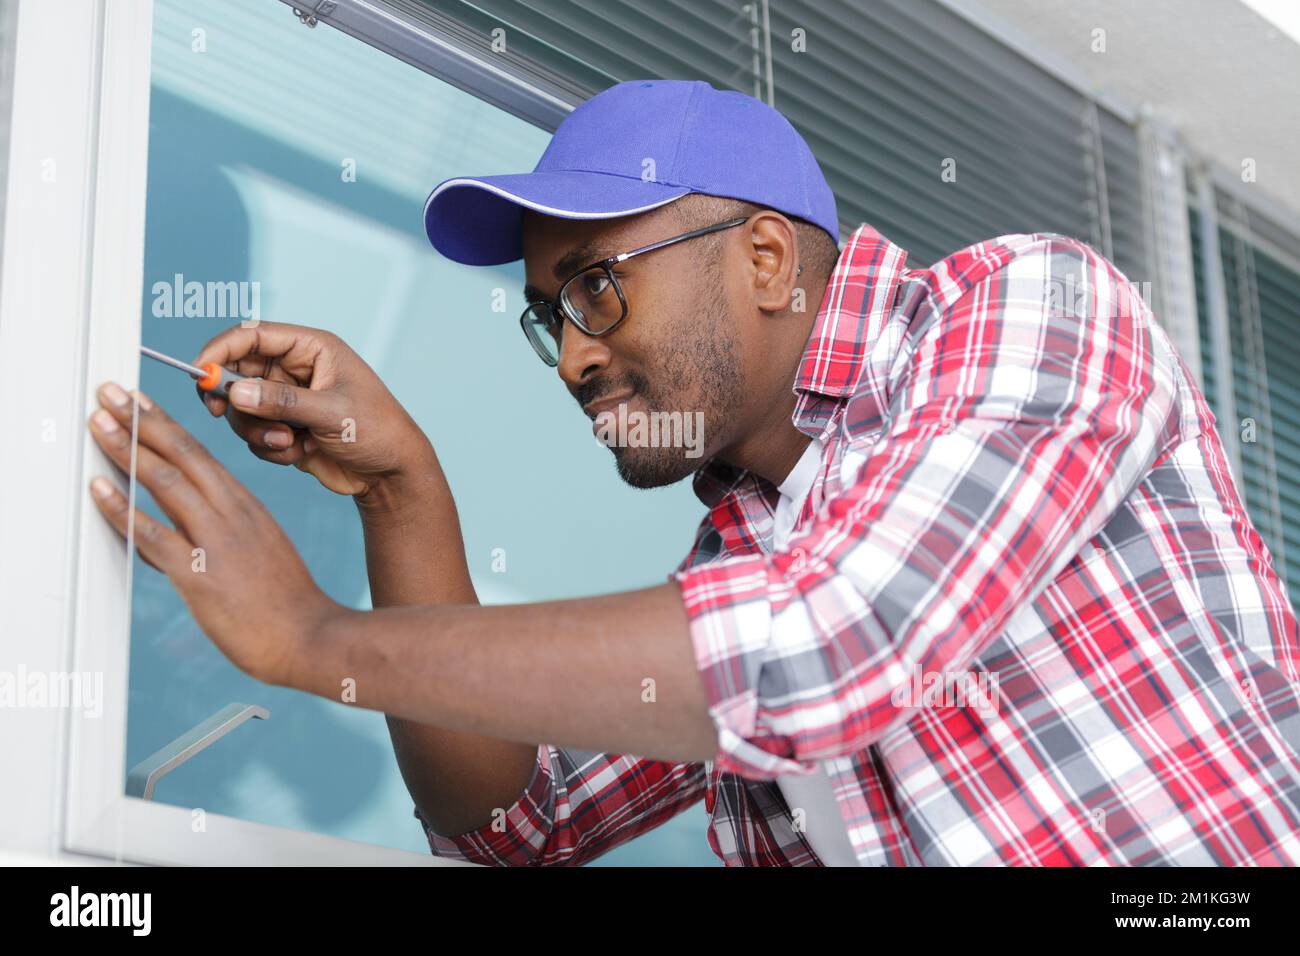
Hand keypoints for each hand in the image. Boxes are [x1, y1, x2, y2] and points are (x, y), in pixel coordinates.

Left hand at [86, 381, 338, 684]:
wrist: (312, 637)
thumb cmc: (286, 603)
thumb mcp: (257, 552)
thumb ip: (214, 535)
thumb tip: (163, 533)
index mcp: (246, 506)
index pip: (200, 454)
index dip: (165, 424)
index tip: (140, 402)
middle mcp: (232, 514)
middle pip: (181, 455)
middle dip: (141, 419)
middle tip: (110, 391)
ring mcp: (217, 542)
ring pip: (166, 483)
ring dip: (127, 449)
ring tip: (98, 422)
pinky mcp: (201, 575)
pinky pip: (153, 535)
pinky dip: (122, 509)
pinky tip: (99, 489)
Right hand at [190, 322, 435, 499]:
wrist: (391, 475)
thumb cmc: (377, 431)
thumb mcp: (332, 413)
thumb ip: (282, 402)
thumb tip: (235, 392)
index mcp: (311, 349)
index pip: (252, 335)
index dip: (220, 350)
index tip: (199, 374)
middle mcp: (295, 369)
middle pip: (237, 372)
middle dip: (232, 398)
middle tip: (220, 414)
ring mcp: (287, 400)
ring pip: (241, 408)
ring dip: (257, 430)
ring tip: (290, 443)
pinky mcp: (284, 428)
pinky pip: (254, 434)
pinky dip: (270, 448)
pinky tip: (302, 453)